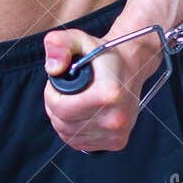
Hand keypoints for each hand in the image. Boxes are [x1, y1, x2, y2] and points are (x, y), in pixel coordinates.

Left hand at [43, 27, 158, 152]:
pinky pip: (80, 143)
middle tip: (63, 92)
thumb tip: (52, 68)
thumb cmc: (104, 54)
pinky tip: (80, 114)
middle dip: (55, 107)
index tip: (57, 84)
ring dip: (63, 119)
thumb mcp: (79, 39)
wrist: (132, 66)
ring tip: (72, 101)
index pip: (60, 108)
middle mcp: (115, 118)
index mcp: (108, 95)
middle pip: (63, 124)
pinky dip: (73, 130)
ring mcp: (116, 133)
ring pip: (69, 135)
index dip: (50, 95)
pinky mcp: (116, 142)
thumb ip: (59, 45)